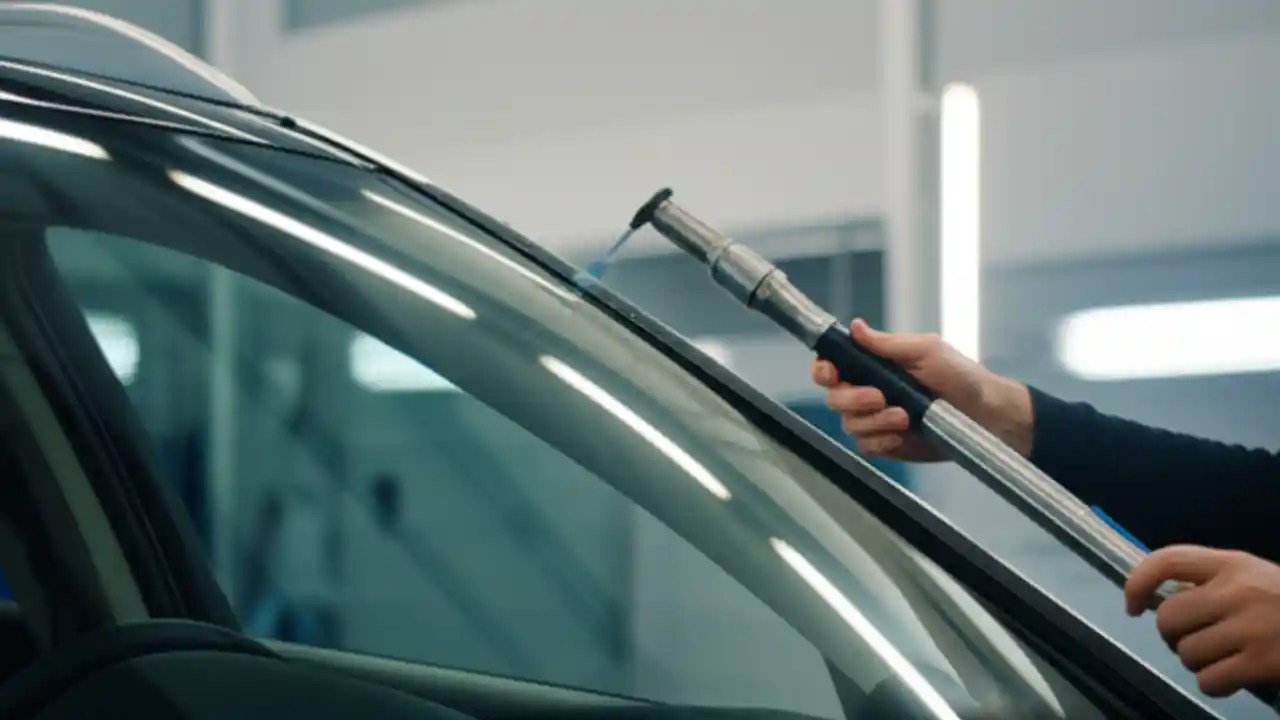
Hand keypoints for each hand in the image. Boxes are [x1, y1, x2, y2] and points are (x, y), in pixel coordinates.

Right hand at [810, 319, 1033, 460]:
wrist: (985, 414)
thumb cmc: (959, 375)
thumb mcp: (926, 350)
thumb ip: (888, 344)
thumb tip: (855, 327)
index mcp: (872, 366)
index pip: (831, 366)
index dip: (823, 370)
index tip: (832, 373)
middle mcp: (867, 392)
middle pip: (834, 398)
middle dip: (853, 398)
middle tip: (881, 397)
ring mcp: (874, 420)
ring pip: (849, 424)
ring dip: (874, 421)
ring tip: (904, 417)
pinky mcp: (885, 444)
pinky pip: (865, 446)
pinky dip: (880, 441)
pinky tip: (901, 435)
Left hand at [1126, 545, 1279, 696]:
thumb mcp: (1253, 576)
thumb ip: (1212, 581)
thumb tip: (1159, 601)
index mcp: (1232, 563)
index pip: (1167, 561)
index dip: (1138, 582)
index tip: (1132, 605)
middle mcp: (1238, 591)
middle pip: (1168, 617)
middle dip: (1172, 635)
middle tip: (1190, 639)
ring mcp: (1251, 627)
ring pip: (1186, 652)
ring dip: (1196, 661)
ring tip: (1220, 657)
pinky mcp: (1263, 663)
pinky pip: (1209, 680)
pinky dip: (1214, 683)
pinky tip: (1231, 676)